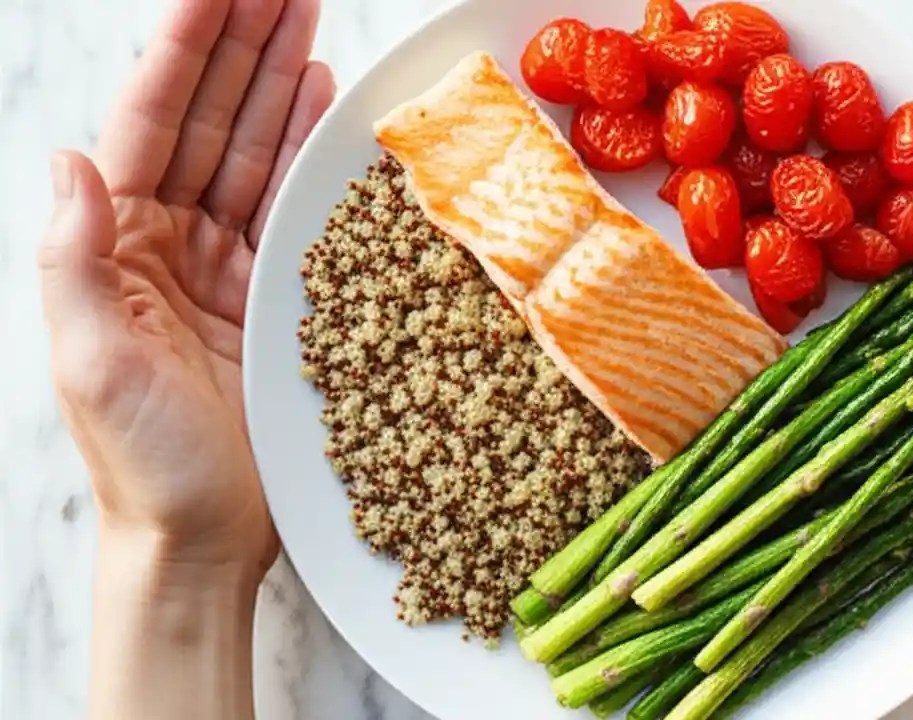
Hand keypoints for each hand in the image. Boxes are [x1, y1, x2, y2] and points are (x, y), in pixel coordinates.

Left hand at [40, 0, 333, 583]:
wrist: (200, 539)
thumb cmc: (140, 463)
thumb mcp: (88, 360)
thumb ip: (72, 257)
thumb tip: (69, 158)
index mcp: (116, 244)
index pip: (154, 122)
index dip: (188, 49)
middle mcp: (166, 241)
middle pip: (209, 119)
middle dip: (243, 43)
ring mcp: (221, 264)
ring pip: (251, 151)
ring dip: (277, 80)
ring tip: (306, 14)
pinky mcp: (270, 294)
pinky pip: (287, 206)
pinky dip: (303, 149)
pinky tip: (318, 100)